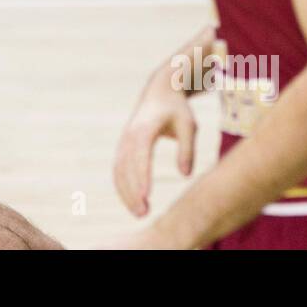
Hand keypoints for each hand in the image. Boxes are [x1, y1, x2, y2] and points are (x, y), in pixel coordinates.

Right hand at [113, 66, 196, 217]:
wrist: (160, 91)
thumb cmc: (177, 110)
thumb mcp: (189, 126)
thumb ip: (187, 149)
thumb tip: (185, 174)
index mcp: (145, 128)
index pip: (141, 156)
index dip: (142, 176)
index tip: (146, 197)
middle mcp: (130, 135)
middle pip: (126, 167)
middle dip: (132, 191)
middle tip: (144, 214)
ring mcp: (124, 141)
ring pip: (118, 171)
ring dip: (125, 193)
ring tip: (140, 213)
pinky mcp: (123, 146)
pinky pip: (118, 169)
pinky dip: (122, 186)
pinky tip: (133, 202)